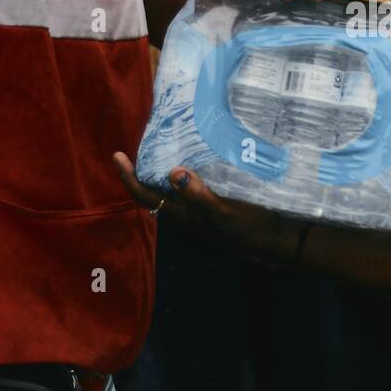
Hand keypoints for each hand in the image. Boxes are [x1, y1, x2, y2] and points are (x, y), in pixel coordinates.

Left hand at [112, 152, 280, 238]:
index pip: (145, 196)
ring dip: (159, 173)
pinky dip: (181, 175)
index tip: (117, 155)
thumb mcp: (223, 210)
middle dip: (139, 173)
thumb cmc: (248, 228)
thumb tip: (173, 172)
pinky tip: (192, 161)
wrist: (272, 241)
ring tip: (159, 149)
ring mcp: (198, 212)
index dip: (128, 178)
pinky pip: (187, 190)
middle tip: (136, 148)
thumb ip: (198, 194)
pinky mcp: (212, 207)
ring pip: (169, 192)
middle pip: (152, 193)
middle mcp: (186, 214)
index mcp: (183, 215)